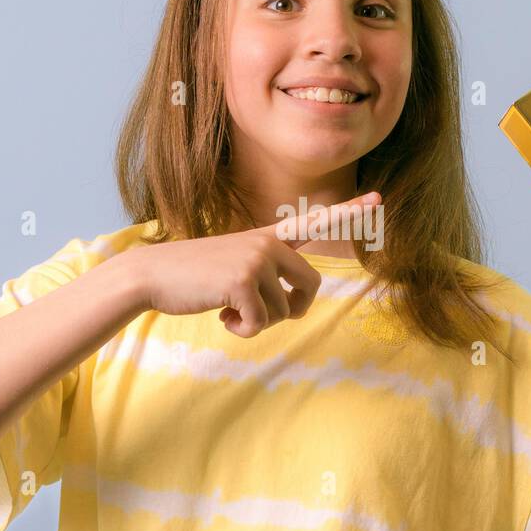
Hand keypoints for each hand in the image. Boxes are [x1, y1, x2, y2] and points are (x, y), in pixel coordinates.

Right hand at [121, 191, 381, 337]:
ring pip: (284, 311)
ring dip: (257, 323)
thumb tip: (289, 307)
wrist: (152, 275)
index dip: (348, 214)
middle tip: (261, 316)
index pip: (314, 223)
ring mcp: (257, 258)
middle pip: (311, 286)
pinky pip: (261, 323)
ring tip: (228, 309)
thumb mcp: (233, 268)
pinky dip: (243, 330)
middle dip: (294, 310)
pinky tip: (221, 316)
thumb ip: (264, 277)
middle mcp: (267, 243)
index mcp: (266, 238)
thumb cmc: (192, 278)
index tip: (379, 199)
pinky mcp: (243, 279)